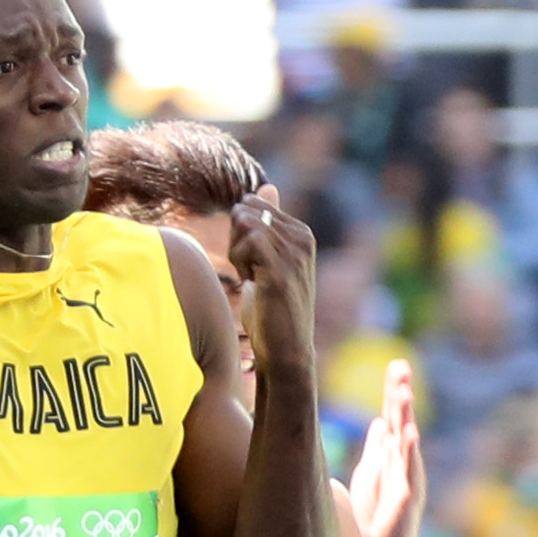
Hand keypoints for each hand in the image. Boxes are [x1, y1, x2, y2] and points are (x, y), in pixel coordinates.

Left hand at [228, 194, 318, 391]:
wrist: (285, 350)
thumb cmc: (272, 310)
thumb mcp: (270, 260)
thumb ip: (268, 224)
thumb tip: (265, 185)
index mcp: (301, 232)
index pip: (252, 204)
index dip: (239, 232)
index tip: (249, 261)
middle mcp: (302, 237)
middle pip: (245, 212)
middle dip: (235, 240)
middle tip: (247, 270)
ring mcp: (294, 252)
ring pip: (244, 224)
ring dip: (236, 253)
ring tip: (251, 279)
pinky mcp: (281, 268)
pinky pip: (248, 240)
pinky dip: (239, 261)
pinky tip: (250, 282)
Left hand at [347, 358, 423, 536]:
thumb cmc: (379, 512)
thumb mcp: (371, 474)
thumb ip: (376, 448)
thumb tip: (379, 422)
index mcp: (391, 453)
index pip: (393, 416)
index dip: (394, 391)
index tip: (397, 364)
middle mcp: (402, 460)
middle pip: (402, 421)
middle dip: (401, 394)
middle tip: (403, 368)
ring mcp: (407, 476)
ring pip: (407, 440)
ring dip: (406, 416)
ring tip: (405, 394)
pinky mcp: (407, 495)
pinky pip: (410, 469)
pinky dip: (411, 452)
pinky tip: (411, 434)